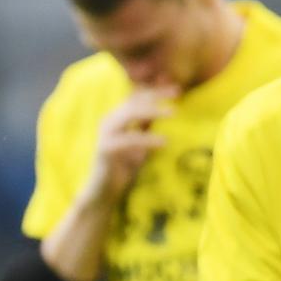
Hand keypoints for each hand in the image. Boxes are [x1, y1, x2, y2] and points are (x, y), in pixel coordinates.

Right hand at [83, 86, 175, 201]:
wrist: (103, 191)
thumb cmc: (123, 167)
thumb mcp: (139, 142)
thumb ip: (147, 125)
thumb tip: (167, 109)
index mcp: (116, 118)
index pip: (136, 97)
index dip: (156, 91)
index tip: (177, 90)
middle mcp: (108, 122)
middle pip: (133, 101)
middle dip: (156, 96)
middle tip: (177, 95)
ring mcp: (105, 135)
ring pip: (129, 115)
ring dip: (152, 111)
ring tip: (173, 113)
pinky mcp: (105, 149)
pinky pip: (129, 140)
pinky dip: (147, 139)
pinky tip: (164, 142)